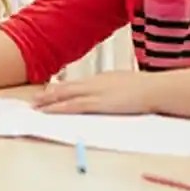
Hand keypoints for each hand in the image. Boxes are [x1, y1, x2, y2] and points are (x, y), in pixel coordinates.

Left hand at [31, 70, 156, 115]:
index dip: (61, 89)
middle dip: (49, 94)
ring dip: (48, 101)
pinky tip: (48, 111)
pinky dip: (59, 108)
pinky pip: (73, 105)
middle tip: (34, 99)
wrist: (156, 88)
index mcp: (102, 79)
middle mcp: (95, 83)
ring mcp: (95, 92)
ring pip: (65, 96)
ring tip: (34, 106)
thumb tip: (114, 97)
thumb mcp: (127, 86)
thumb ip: (116, 89)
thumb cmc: (148, 89)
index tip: (49, 91)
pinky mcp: (98, 103)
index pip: (77, 84)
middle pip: (66, 88)